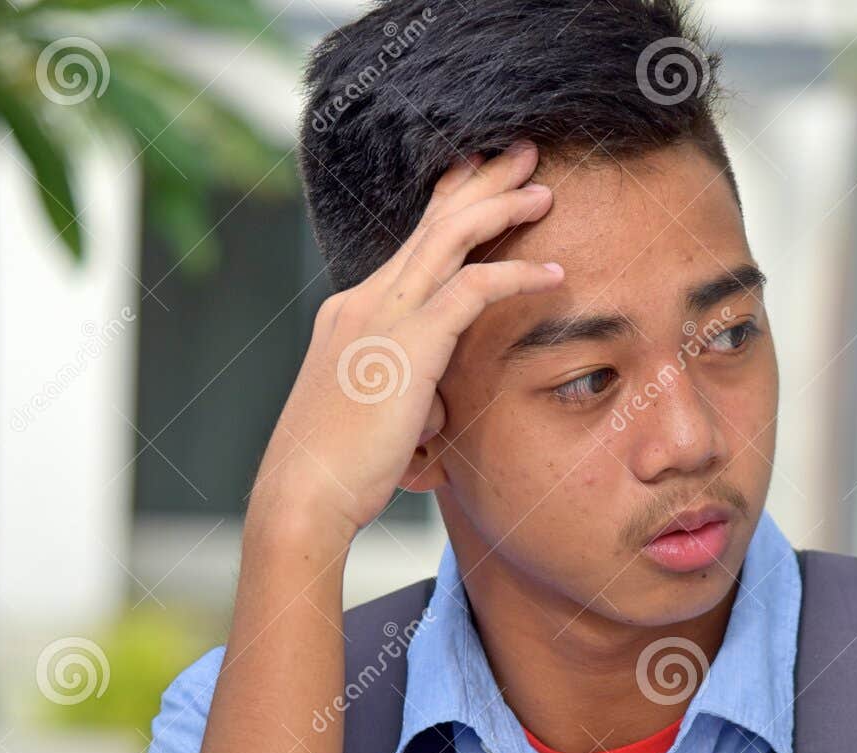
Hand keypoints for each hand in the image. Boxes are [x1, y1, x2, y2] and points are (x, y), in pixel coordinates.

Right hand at [245, 138, 561, 548]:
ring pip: (450, 238)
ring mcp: (382, 316)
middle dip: (481, 182)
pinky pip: (471, 289)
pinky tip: (553, 277)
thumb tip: (438, 407)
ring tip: (543, 192)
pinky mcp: (408, 343)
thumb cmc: (338, 473)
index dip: (448, 206)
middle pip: (431, 223)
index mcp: (352, 312)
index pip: (408, 243)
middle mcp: (363, 301)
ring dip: (501, 209)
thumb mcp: (375, 419)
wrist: (303, 495)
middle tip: (523, 153)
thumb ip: (408, 396)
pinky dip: (516, 277)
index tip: (481, 180)